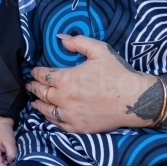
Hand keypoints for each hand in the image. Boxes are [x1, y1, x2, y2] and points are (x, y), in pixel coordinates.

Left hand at [26, 35, 156, 133]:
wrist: (136, 100)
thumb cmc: (118, 73)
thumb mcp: (99, 50)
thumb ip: (77, 42)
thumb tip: (59, 37)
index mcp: (66, 79)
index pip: (44, 75)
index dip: (37, 72)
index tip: (34, 71)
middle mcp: (64, 99)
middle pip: (42, 93)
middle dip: (34, 87)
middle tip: (30, 85)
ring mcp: (70, 115)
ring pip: (47, 110)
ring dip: (38, 104)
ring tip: (34, 101)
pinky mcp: (79, 127)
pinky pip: (58, 124)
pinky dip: (51, 119)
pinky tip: (49, 115)